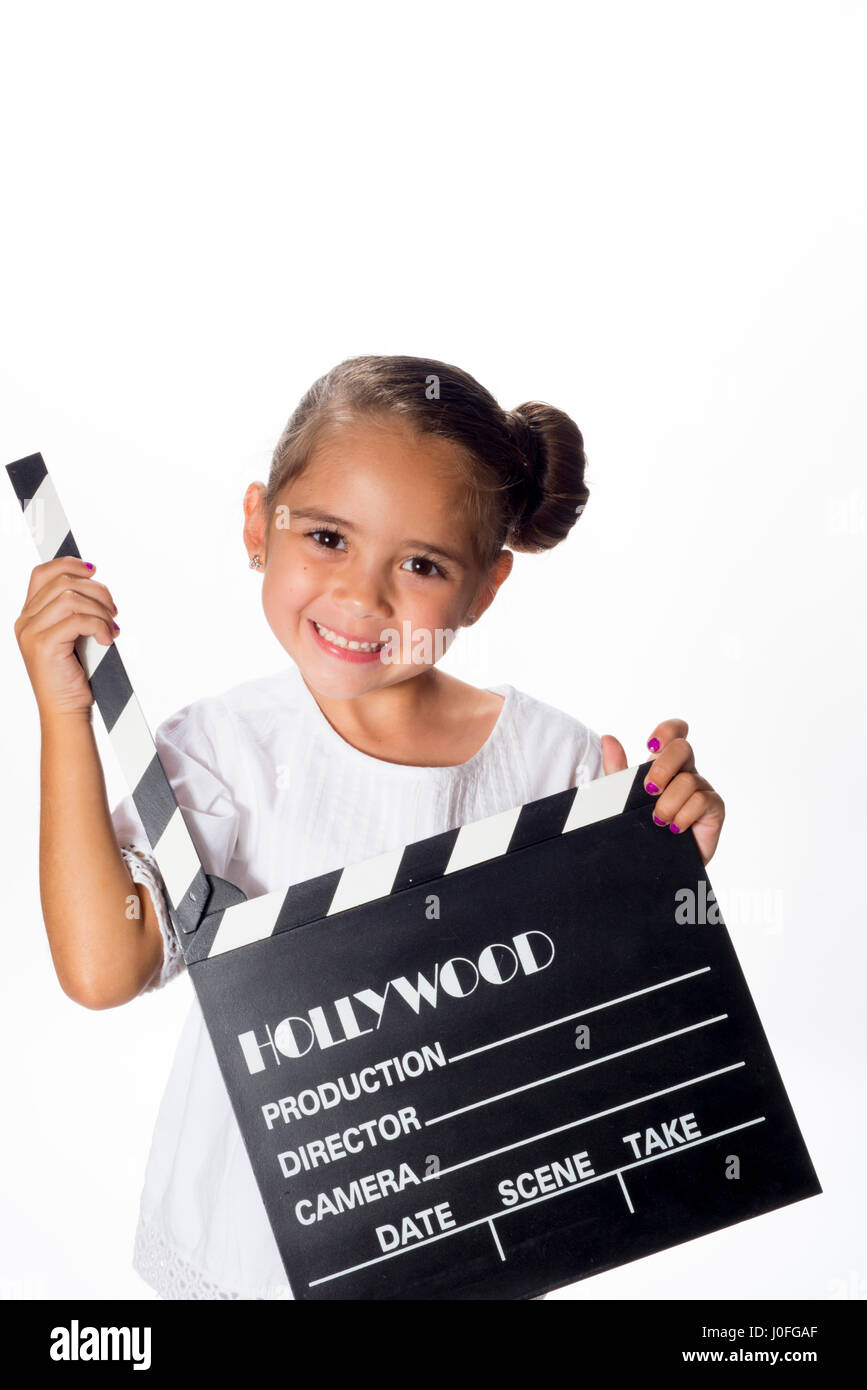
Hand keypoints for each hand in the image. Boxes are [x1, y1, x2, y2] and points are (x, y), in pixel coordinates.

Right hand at [14, 557, 118, 721]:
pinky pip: (78, 620)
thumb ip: (73, 612)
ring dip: (99, 609)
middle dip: (95, 591)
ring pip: (70, 597)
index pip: (42, 574)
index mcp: (29, 616)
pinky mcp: (44, 645)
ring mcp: (32, 633)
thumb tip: (95, 587)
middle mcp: (26, 621)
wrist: (64, 710)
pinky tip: (107, 638)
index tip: (93, 570)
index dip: (69, 564)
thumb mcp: (70, 637)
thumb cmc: (70, 677)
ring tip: (110, 626)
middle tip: (112, 609)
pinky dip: (100, 625)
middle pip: (62, 581)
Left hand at [600, 718, 724, 865]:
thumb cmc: (642, 829)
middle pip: (683, 748)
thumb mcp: (623, 799)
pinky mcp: (715, 809)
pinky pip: (701, 800)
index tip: (650, 745)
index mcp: (666, 764)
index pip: (675, 732)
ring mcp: (703, 789)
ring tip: (658, 821)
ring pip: (688, 780)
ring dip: (668, 802)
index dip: (667, 730)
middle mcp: (687, 772)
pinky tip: (675, 828)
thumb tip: (608, 738)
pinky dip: (683, 815)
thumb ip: (617, 771)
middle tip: (649, 790)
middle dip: (662, 768)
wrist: (655, 866)